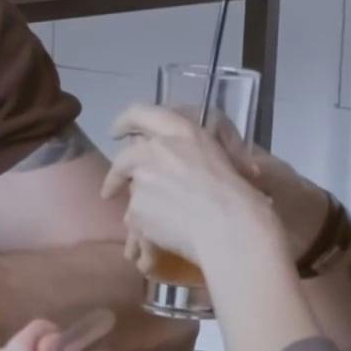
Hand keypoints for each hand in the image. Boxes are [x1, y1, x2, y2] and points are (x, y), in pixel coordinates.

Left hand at [103, 105, 290, 284]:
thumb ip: (190, 154)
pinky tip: (159, 238)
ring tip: (156, 223)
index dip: (124, 121)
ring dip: (139, 205)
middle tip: (111, 189)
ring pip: (132, 192)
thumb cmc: (238, 193)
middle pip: (125, 157)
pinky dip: (144, 228)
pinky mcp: (137, 206)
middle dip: (116, 174)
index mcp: (181, 131)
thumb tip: (183, 164)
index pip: (140, 112)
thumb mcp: (218, 157)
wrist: (230, 225)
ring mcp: (143, 178)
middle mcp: (157, 149)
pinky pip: (136, 219)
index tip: (115, 132)